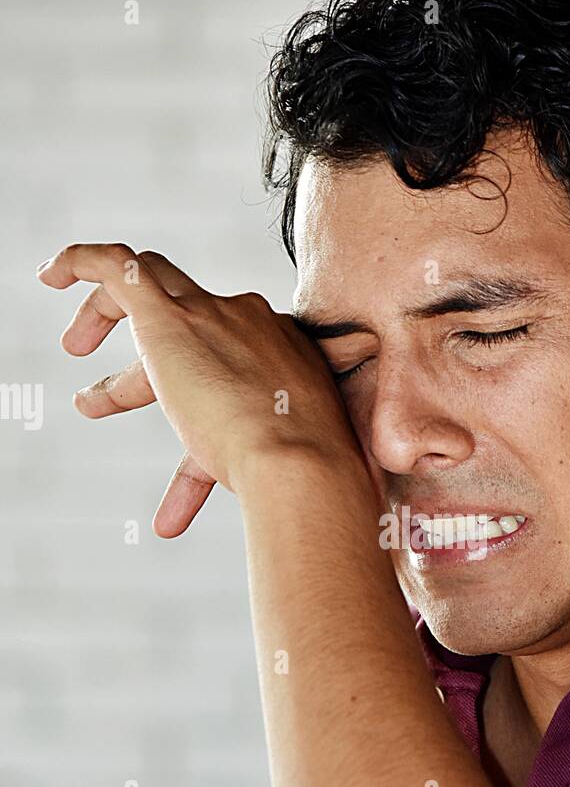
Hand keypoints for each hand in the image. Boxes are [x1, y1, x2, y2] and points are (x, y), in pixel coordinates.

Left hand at [37, 243, 355, 535]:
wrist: (302, 462)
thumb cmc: (293, 481)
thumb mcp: (260, 471)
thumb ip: (209, 480)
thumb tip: (163, 526)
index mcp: (281, 351)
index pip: (224, 348)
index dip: (184, 378)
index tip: (161, 408)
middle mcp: (249, 322)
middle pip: (187, 309)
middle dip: (145, 335)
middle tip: (104, 378)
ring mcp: (212, 316)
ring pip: (150, 282)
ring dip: (107, 309)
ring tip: (73, 345)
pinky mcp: (170, 318)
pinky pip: (117, 266)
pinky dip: (82, 261)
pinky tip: (50, 273)